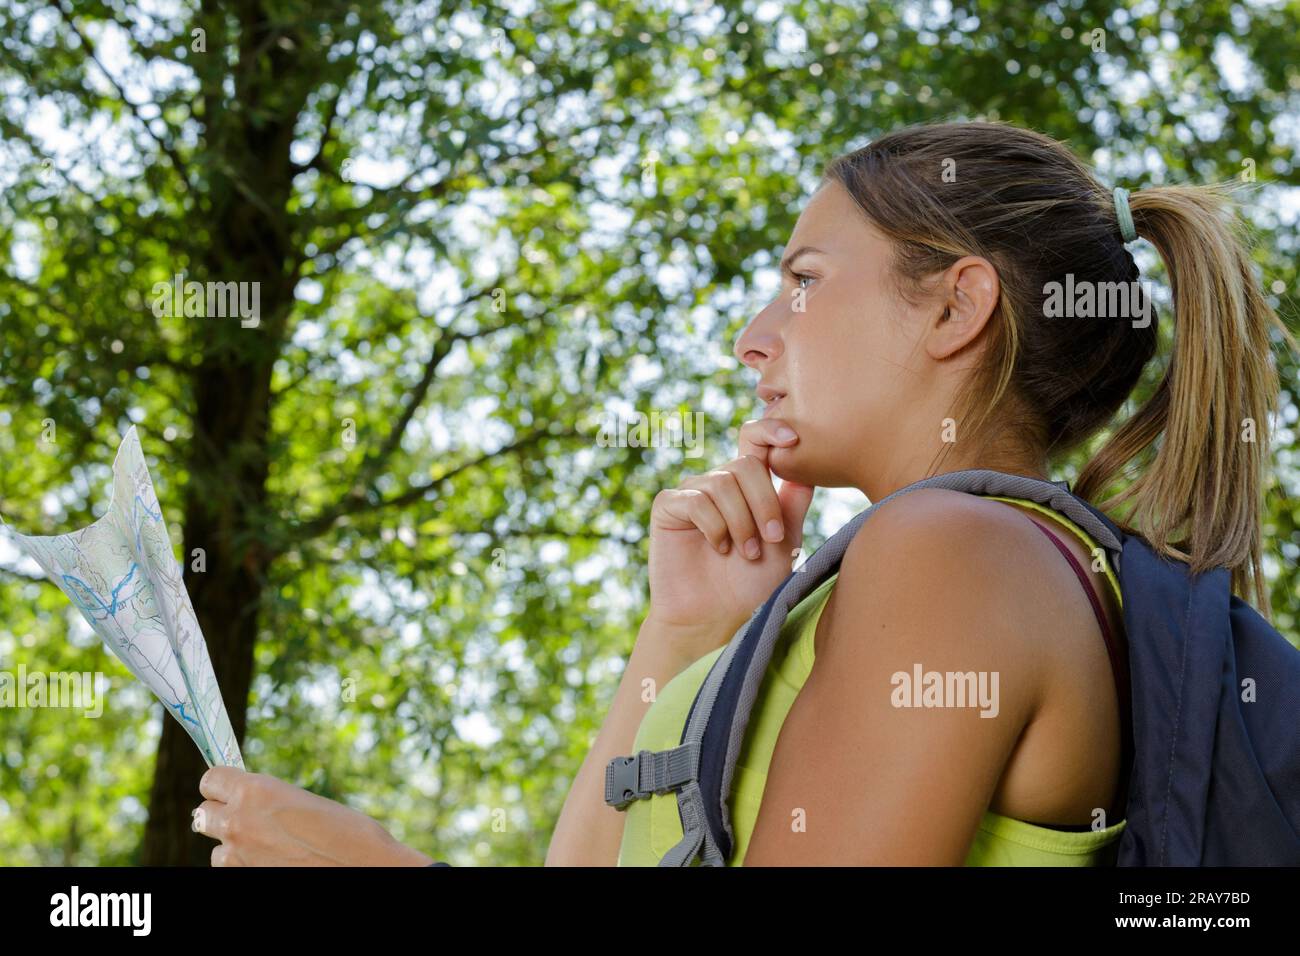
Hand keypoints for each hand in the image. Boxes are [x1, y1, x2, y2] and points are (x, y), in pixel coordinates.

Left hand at [193, 766, 432, 866]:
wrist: (362, 867)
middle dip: (220, 813)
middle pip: (203, 813)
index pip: (210, 780)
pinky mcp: (245, 876)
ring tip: (262, 844)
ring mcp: (238, 855)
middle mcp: (238, 820)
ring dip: (232, 844)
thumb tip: (252, 802)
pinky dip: (244, 865)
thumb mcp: (301, 800)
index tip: (231, 787)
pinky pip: (231, 869)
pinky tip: (269, 860)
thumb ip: (268, 799)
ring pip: (216, 848)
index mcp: (254, 790)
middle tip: (243, 815)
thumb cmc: (347, 831)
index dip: (220, 784)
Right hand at [646, 416, 814, 660]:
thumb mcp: (784, 542)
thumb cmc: (752, 584)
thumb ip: (793, 504)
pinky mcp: (668, 508)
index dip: (771, 429)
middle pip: (745, 465)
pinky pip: (696, 501)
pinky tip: (719, 548)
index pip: (756, 440)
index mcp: (748, 485)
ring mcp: (692, 493)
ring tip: (747, 553)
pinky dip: (715, 526)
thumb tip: (808, 465)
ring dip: (741, 522)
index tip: (793, 440)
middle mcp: (719, 483)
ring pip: (723, 484)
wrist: (716, 618)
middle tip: (773, 539)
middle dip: (764, 503)